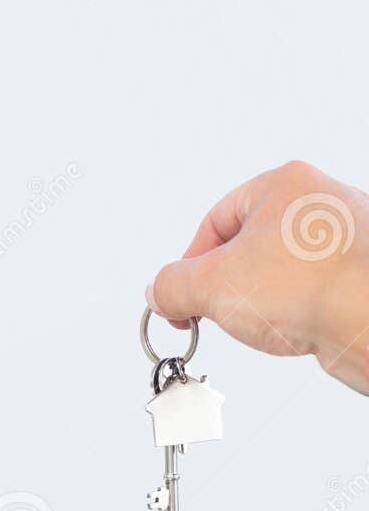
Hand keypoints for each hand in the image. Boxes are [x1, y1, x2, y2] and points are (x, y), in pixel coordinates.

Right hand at [146, 160, 368, 392]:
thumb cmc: (311, 286)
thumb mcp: (210, 285)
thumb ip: (171, 285)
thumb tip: (162, 291)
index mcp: (284, 184)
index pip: (215, 221)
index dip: (190, 263)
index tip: (181, 296)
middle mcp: (321, 202)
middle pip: (248, 244)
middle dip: (226, 283)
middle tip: (216, 310)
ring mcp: (348, 238)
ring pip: (281, 269)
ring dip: (261, 298)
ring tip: (262, 320)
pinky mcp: (361, 274)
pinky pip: (313, 289)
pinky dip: (296, 309)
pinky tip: (295, 326)